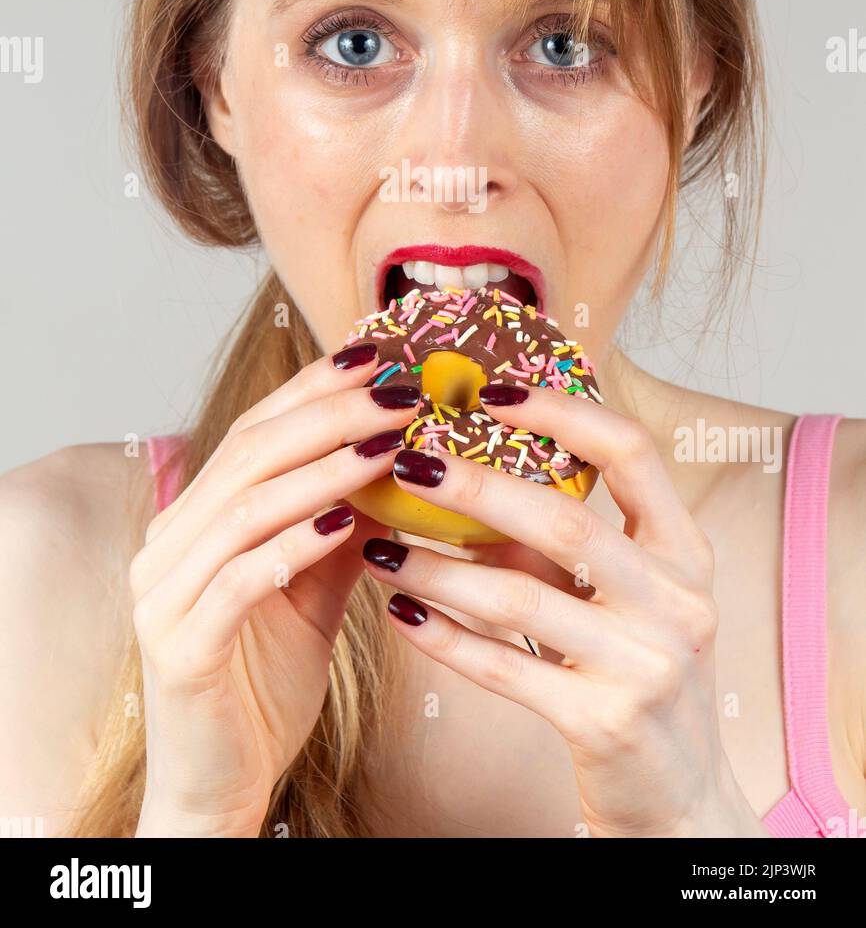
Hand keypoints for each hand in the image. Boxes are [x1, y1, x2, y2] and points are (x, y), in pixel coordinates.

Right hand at [130, 348, 419, 836]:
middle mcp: (166, 547)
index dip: (312, 390)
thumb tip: (399, 458)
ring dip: (322, 471)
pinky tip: (348, 524)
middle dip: (328, 416)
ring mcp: (163, 597)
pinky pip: (239, 580)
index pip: (252, 433)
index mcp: (191, 522)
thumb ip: (341, 525)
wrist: (220, 786)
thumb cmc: (265, 682)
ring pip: (245, 508)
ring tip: (387, 445)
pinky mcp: (180, 649)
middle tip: (398, 392)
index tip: (377, 358)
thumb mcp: (313, 589)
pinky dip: (294, 546)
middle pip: (248, 456)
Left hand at [362, 385, 769, 838]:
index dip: (563, 412)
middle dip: (477, 487)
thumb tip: (464, 475)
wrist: (678, 796)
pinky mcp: (605, 722)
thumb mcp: (622, 596)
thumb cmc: (637, 671)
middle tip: (408, 462)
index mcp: (686, 551)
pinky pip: (505, 668)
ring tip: (377, 543)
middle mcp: (678, 600)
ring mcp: (646, 664)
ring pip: (521, 598)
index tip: (490, 391)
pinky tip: (397, 613)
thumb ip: (559, 541)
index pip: (633, 451)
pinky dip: (443, 637)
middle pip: (566, 522)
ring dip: (437, 567)